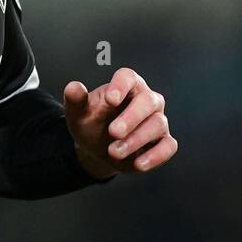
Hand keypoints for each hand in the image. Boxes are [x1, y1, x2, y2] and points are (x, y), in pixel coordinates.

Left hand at [63, 67, 177, 178]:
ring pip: (157, 124)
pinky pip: (168, 146)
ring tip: (113, 152)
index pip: (128, 77)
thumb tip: (73, 87)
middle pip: (148, 101)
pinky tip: (138, 164)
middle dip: (131, 117)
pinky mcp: (163, 141)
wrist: (98, 148)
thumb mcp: (78, 113)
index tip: (110, 99)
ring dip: (136, 140)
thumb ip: (75, 100)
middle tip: (113, 132)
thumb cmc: (91, 123)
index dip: (121, 86)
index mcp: (127, 85)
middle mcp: (147, 100)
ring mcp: (158, 120)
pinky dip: (155, 156)